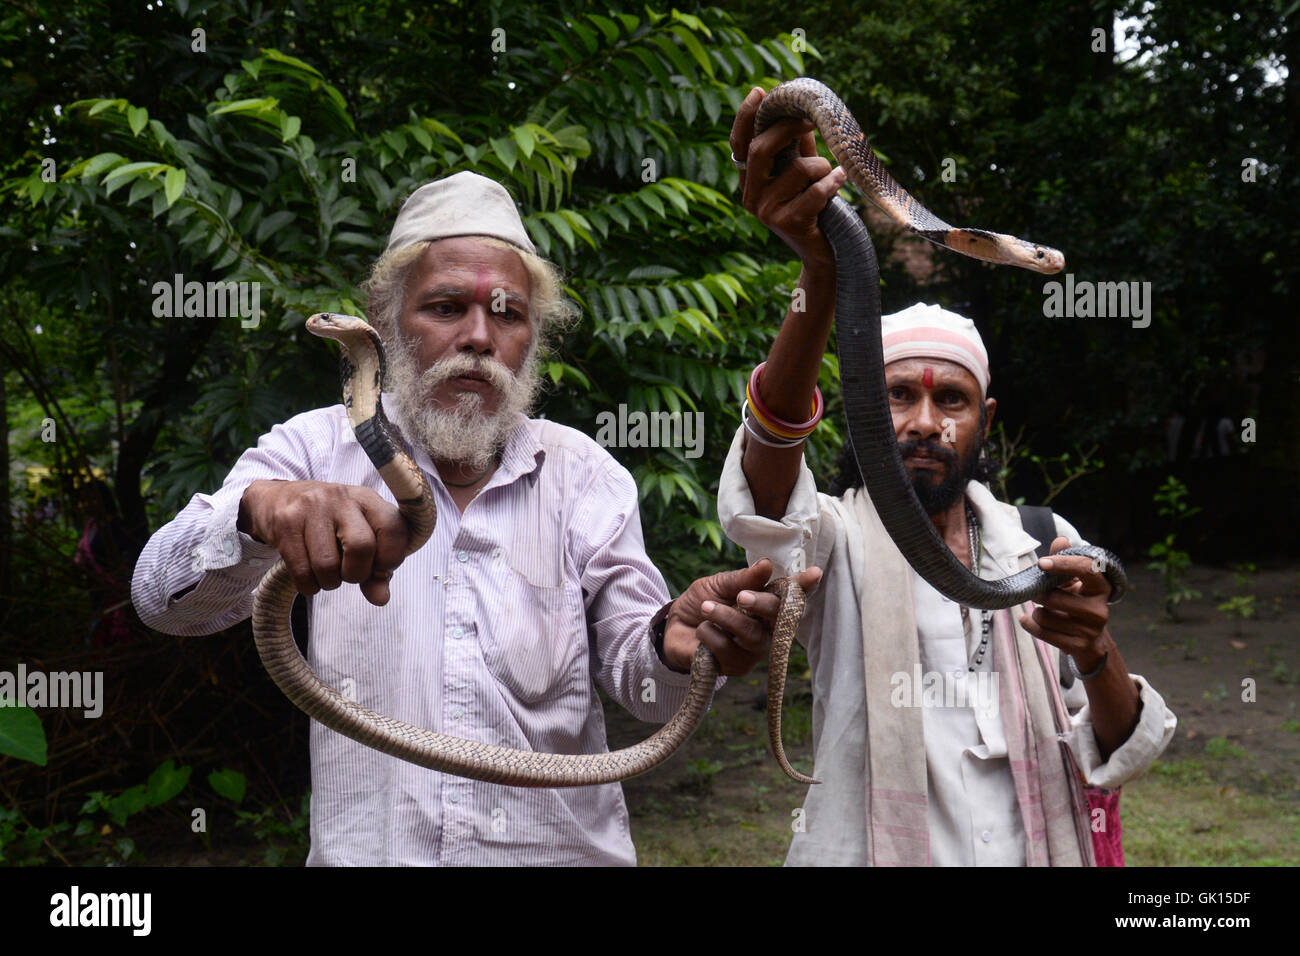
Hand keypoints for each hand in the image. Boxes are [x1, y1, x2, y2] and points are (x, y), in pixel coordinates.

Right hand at [238, 479, 409, 605]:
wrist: (274, 500)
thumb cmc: (327, 524)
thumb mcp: (358, 535)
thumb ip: (376, 569)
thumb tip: (381, 599)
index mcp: (367, 498)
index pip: (394, 529)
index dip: (391, 559)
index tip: (379, 568)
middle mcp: (341, 497)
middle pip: (362, 547)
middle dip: (357, 574)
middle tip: (348, 573)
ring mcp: (311, 507)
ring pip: (328, 564)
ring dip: (329, 581)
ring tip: (326, 572)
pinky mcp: (285, 522)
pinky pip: (302, 571)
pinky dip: (309, 585)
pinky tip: (308, 574)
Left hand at [662, 558, 822, 674]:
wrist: (673, 626)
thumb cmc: (702, 602)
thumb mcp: (718, 584)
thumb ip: (743, 578)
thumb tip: (767, 564)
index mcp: (764, 604)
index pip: (789, 596)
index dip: (803, 586)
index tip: (815, 574)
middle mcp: (766, 628)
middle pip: (777, 617)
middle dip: (760, 603)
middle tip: (741, 595)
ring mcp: (753, 650)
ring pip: (751, 635)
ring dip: (726, 618)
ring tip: (705, 608)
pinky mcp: (737, 667)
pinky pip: (727, 650)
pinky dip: (710, 635)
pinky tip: (702, 631)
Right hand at [730, 86, 846, 271]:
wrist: (826, 253)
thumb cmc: (816, 207)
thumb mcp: (804, 172)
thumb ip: (798, 146)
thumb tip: (800, 109)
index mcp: (750, 180)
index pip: (739, 145)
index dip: (745, 118)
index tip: (758, 92)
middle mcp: (751, 196)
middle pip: (760, 150)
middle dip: (788, 129)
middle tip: (811, 120)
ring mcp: (766, 211)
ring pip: (797, 168)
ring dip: (823, 166)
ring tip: (831, 177)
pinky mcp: (787, 223)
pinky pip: (815, 191)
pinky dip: (833, 182)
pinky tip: (840, 180)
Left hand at [1018, 537, 1113, 669]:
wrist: (1090, 641)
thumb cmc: (1077, 602)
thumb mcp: (1072, 581)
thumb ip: (1064, 559)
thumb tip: (1061, 540)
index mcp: (1101, 587)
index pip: (1086, 569)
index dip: (1063, 564)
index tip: (1041, 563)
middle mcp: (1100, 609)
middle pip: (1054, 597)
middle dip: (1037, 594)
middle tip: (1036, 593)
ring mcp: (1091, 630)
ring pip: (1044, 616)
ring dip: (1036, 612)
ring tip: (1044, 611)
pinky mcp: (1079, 646)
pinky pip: (1042, 633)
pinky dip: (1030, 625)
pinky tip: (1029, 620)